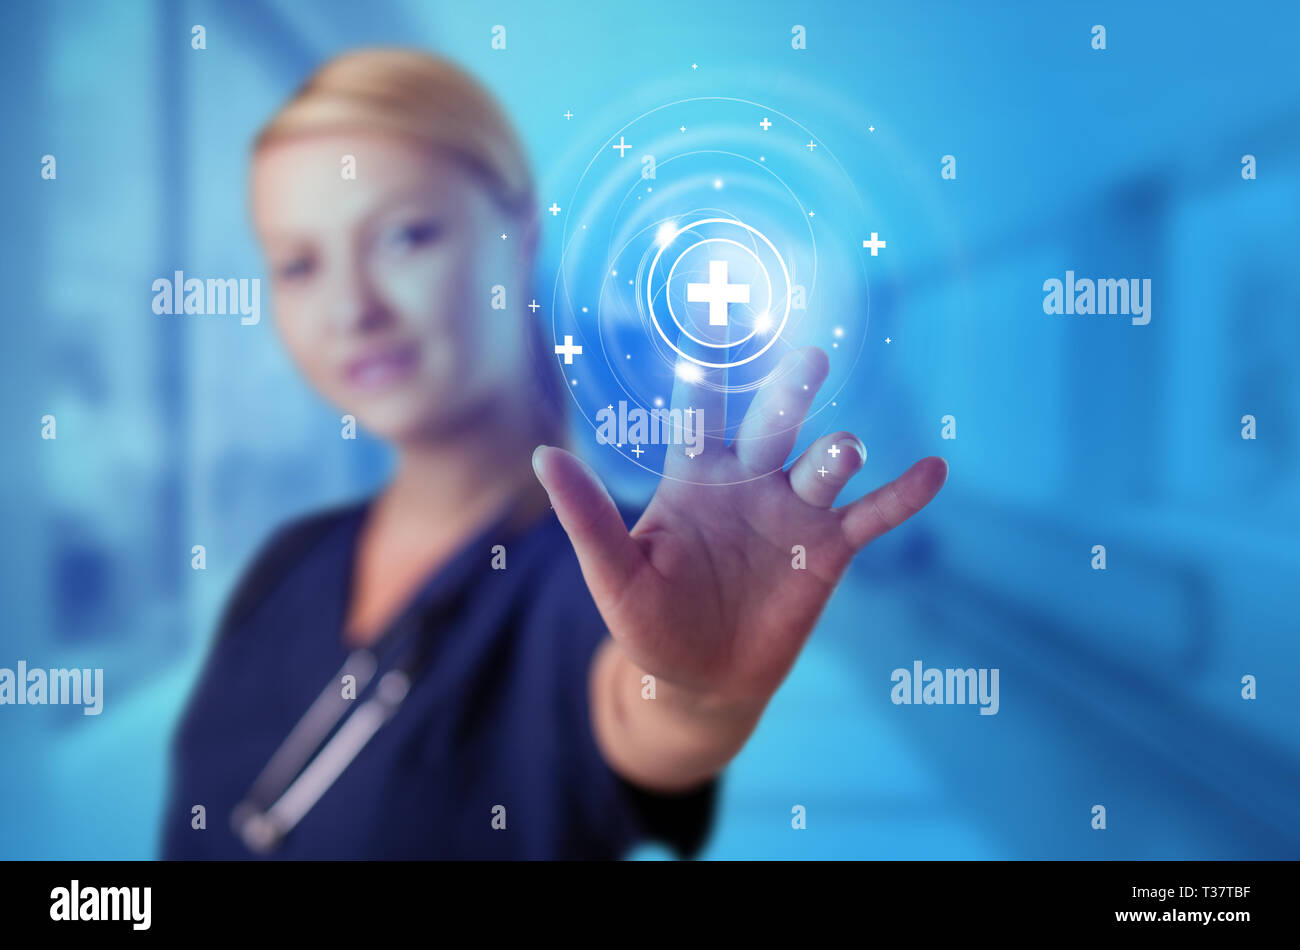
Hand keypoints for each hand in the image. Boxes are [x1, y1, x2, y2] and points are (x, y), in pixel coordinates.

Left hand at [533, 346, 946, 709]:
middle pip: (773, 424)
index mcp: (695, 475)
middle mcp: (749, 480)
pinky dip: (902, 496)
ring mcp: (793, 511)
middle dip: (789, 393)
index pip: (699, 409)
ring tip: (844, 451)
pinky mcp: (829, 551)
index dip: (705, 363)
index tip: (714, 307)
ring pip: (822, 468)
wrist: (702, 677)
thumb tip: (543, 455)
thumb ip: (586, 518)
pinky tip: (935, 471)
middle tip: (808, 360)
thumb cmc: (651, 621)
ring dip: (838, 455)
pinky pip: (871, 517)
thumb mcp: (614, 575)